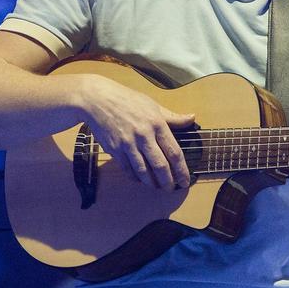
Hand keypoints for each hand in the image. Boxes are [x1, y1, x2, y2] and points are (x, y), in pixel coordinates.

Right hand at [80, 74, 193, 189]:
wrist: (97, 100)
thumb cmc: (126, 100)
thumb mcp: (152, 104)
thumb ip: (172, 117)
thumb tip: (191, 119)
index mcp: (156, 124)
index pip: (174, 152)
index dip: (181, 169)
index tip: (185, 180)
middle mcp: (143, 136)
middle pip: (160, 166)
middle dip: (168, 181)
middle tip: (171, 188)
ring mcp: (128, 144)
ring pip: (143, 171)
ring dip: (152, 183)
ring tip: (157, 187)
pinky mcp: (115, 150)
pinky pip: (127, 169)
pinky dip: (135, 177)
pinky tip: (140, 179)